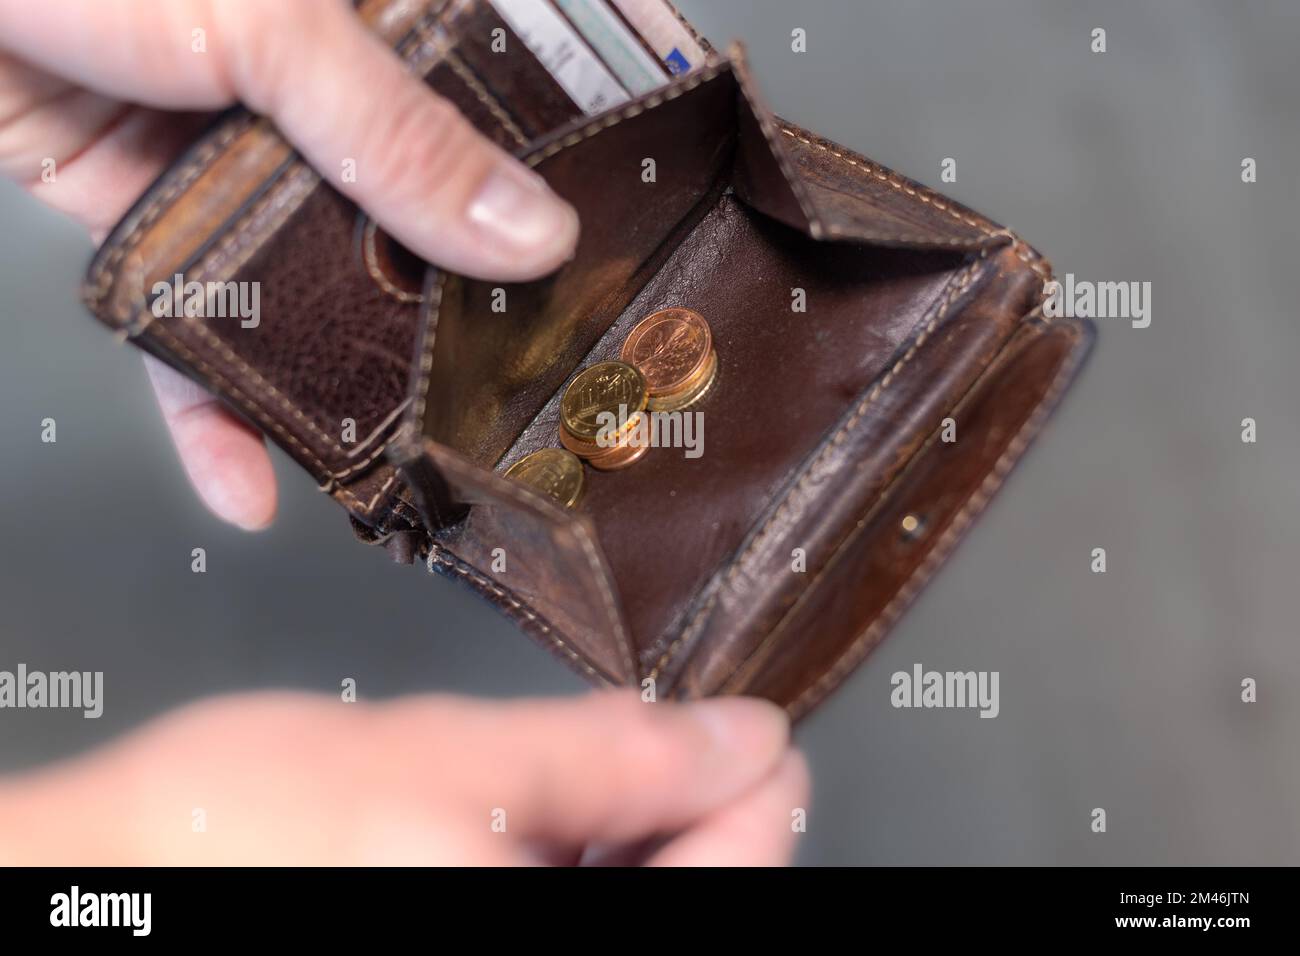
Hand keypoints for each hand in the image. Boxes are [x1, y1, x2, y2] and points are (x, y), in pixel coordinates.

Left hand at [0, 0, 579, 528]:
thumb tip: (527, 230)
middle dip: (459, 311)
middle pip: (417, 222)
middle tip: (518, 388)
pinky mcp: (163, 225)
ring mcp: (241, 165)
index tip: (612, 267)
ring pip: (318, 290)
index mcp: (378, 17)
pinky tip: (249, 478)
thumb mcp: (266, 23)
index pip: (501, 107)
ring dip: (347, 377)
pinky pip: (204, 329)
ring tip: (409, 456)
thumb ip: (397, 133)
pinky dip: (216, 410)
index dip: (560, 187)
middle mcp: (319, 95)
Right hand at [0, 691, 808, 864]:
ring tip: (634, 765)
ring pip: (620, 905)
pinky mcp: (449, 931)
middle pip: (681, 898)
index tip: (768, 739)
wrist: (104, 877)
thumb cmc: (238, 828)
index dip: (762, 802)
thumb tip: (738, 736)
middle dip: (704, 819)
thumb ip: (609, 755)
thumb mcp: (446, 757)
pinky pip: (552, 907)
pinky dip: (581, 863)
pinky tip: (570, 816)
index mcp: (526, 942)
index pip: (725, 883)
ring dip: (647, 840)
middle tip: (710, 739)